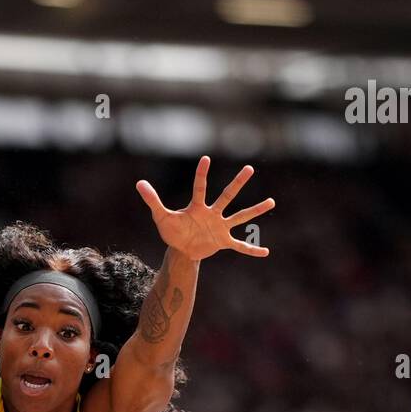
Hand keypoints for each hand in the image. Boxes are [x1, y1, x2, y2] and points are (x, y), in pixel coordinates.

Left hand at [135, 156, 273, 260]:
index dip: (201, 175)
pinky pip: (240, 246)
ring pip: (240, 217)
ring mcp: (220, 227)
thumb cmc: (172, 232)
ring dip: (255, 210)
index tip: (206, 159)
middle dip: (237, 183)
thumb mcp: (161, 217)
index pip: (200, 188)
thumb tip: (139, 183)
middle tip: (249, 168)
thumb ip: (152, 200)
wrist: (181, 250)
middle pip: (227, 196)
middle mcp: (212, 214)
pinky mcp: (223, 242)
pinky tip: (265, 252)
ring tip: (271, 201)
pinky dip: (252, 250)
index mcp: (197, 207)